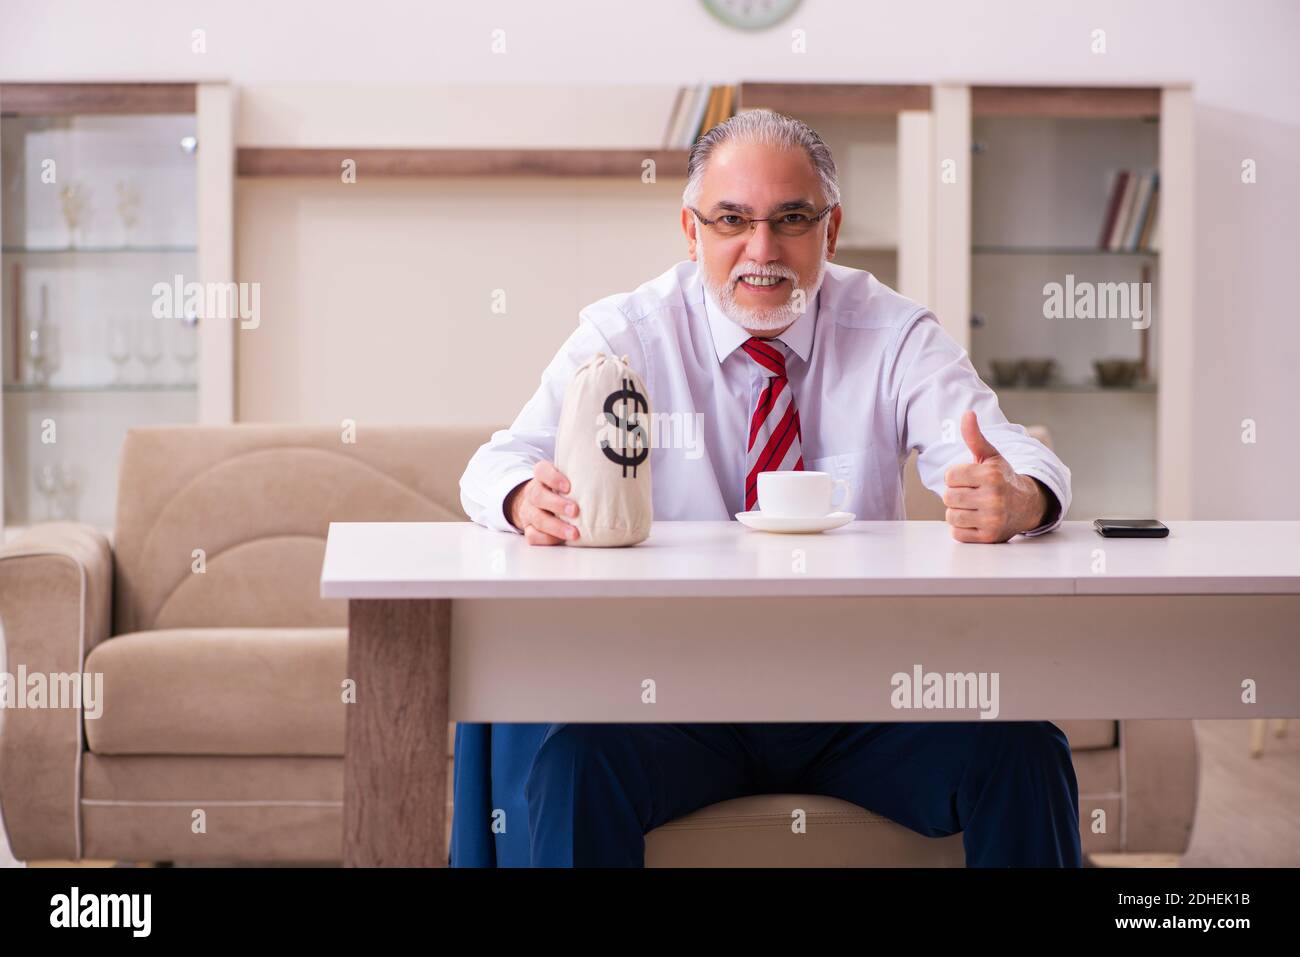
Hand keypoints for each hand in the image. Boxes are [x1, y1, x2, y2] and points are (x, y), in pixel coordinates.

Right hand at [506, 460, 580, 545]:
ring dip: (555, 526)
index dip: (553, 477)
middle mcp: (533, 493)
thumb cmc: (563, 493)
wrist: (541, 506)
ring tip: (574, 533)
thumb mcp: (569, 481)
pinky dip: (546, 539)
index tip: (568, 487)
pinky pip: (532, 535)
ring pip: (536, 517)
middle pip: (538, 495)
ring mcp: (529, 511)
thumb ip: (581, 479)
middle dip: (557, 504)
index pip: (541, 470)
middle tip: (575, 511)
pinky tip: (561, 541)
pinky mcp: (529, 528)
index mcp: (542, 477)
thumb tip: (611, 483)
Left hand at [943, 410, 1048, 542]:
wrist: (1026, 505)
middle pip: (948, 496)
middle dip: (957, 494)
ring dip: (958, 512)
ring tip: (974, 507)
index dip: (956, 477)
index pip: (949, 476)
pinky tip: (976, 520)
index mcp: (990, 475)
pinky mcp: (988, 537)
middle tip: (974, 494)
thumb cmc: (1001, 477)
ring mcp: (992, 519)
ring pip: (951, 516)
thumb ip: (975, 436)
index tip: (971, 478)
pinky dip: (962, 528)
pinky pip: (957, 533)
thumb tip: (967, 413)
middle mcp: (993, 498)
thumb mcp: (990, 455)